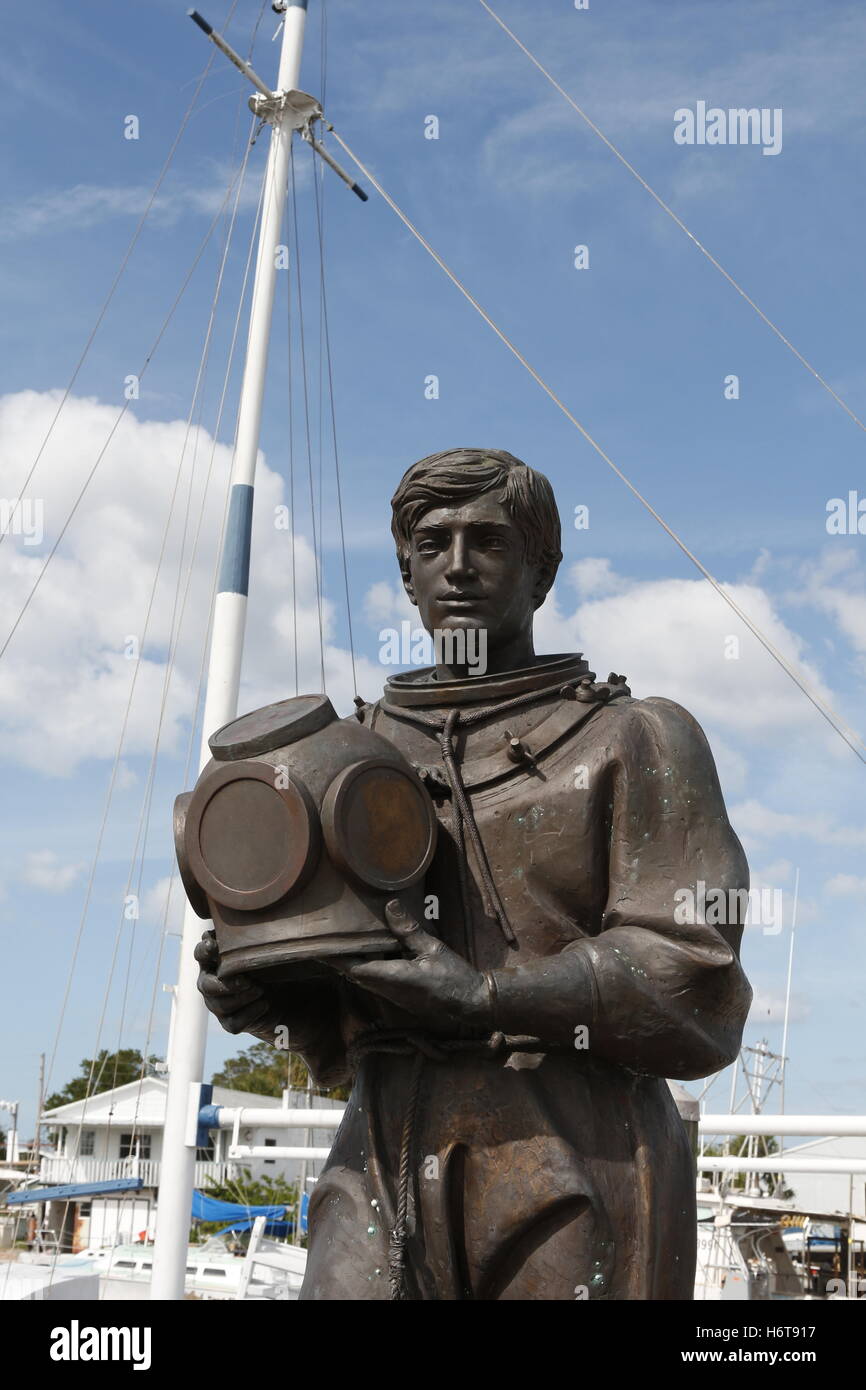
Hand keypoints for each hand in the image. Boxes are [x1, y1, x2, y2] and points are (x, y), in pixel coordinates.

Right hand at [194, 931, 277, 1037]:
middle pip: (206, 985)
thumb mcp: (255, 950)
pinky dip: (251, 1013)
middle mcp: (209, 984)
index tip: (214, 945)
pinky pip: (234, 1023)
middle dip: (227, 984)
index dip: (205, 950)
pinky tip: (265, 1003)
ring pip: (221, 1005)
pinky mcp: (229, 1023)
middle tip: (248, 981)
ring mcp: (217, 1005)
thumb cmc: (261, 966)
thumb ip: (242, 939)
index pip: (200, 954)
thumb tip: (230, 922)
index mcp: (212, 963)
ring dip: (243, 997)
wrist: (277, 994)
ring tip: (261, 989)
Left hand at [331, 900, 492, 1033]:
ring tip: (346, 940)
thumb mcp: (432, 948)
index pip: (354, 968)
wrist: (471, 1003)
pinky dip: (372, 964)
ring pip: (367, 977)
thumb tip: (389, 906)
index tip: (319, 947)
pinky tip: (375, 950)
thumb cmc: (454, 977)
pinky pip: (379, 979)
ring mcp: (395, 995)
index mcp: (393, 977)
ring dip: (356, 961)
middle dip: (341, 958)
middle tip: (328, 937)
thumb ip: (408, 929)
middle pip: (356, 973)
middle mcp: (389, 989)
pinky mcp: (402, 995)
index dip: (335, 959)